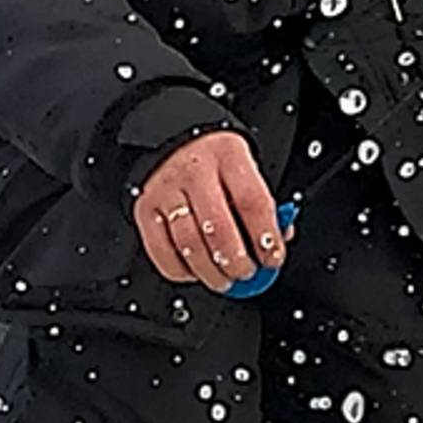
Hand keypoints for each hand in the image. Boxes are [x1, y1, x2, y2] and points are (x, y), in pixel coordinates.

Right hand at [134, 129, 287, 293]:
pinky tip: (196, 271)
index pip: (252, 202)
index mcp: (228, 155)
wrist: (174, 143)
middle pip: (219, 228)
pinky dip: (181, 271)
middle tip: (247, 273)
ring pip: (190, 244)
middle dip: (237, 261)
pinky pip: (162, 252)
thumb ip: (264, 205)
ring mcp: (166, 190)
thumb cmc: (217, 162)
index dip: (266, 238)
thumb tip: (278, 240)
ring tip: (225, 279)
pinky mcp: (145, 209)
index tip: (273, 259)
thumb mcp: (246, 168)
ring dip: (211, 271)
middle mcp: (194, 171)